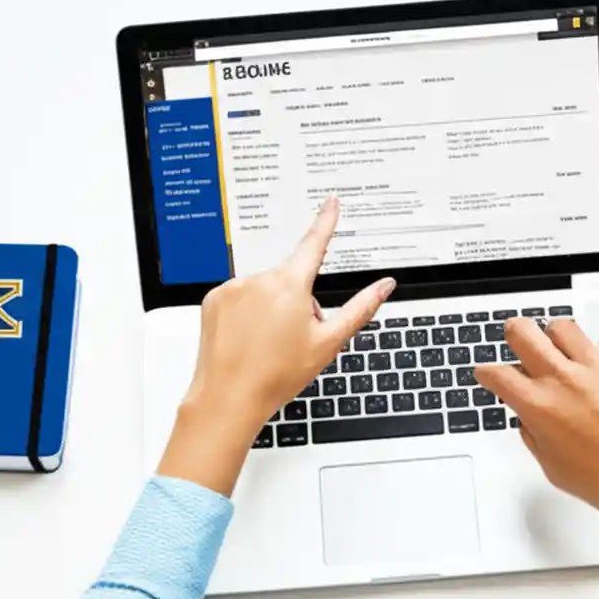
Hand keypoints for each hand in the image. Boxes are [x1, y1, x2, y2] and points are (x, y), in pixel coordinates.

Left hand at [159, 197, 394, 494]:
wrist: (229, 397)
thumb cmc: (277, 375)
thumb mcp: (328, 342)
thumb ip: (360, 308)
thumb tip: (384, 286)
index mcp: (290, 286)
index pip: (314, 244)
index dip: (326, 221)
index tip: (331, 202)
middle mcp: (260, 280)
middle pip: (289, 279)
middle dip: (297, 301)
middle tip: (292, 338)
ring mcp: (234, 288)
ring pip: (263, 289)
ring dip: (270, 308)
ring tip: (266, 343)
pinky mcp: (214, 298)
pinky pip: (239, 297)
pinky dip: (245, 313)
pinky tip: (247, 338)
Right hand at [475, 318, 598, 527]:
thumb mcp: (555, 469)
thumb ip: (535, 437)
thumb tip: (529, 419)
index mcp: (540, 407)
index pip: (497, 374)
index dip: (487, 373)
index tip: (489, 374)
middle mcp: (565, 380)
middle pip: (523, 331)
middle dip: (515, 334)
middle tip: (520, 344)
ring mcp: (598, 368)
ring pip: (563, 327)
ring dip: (557, 338)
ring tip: (564, 353)